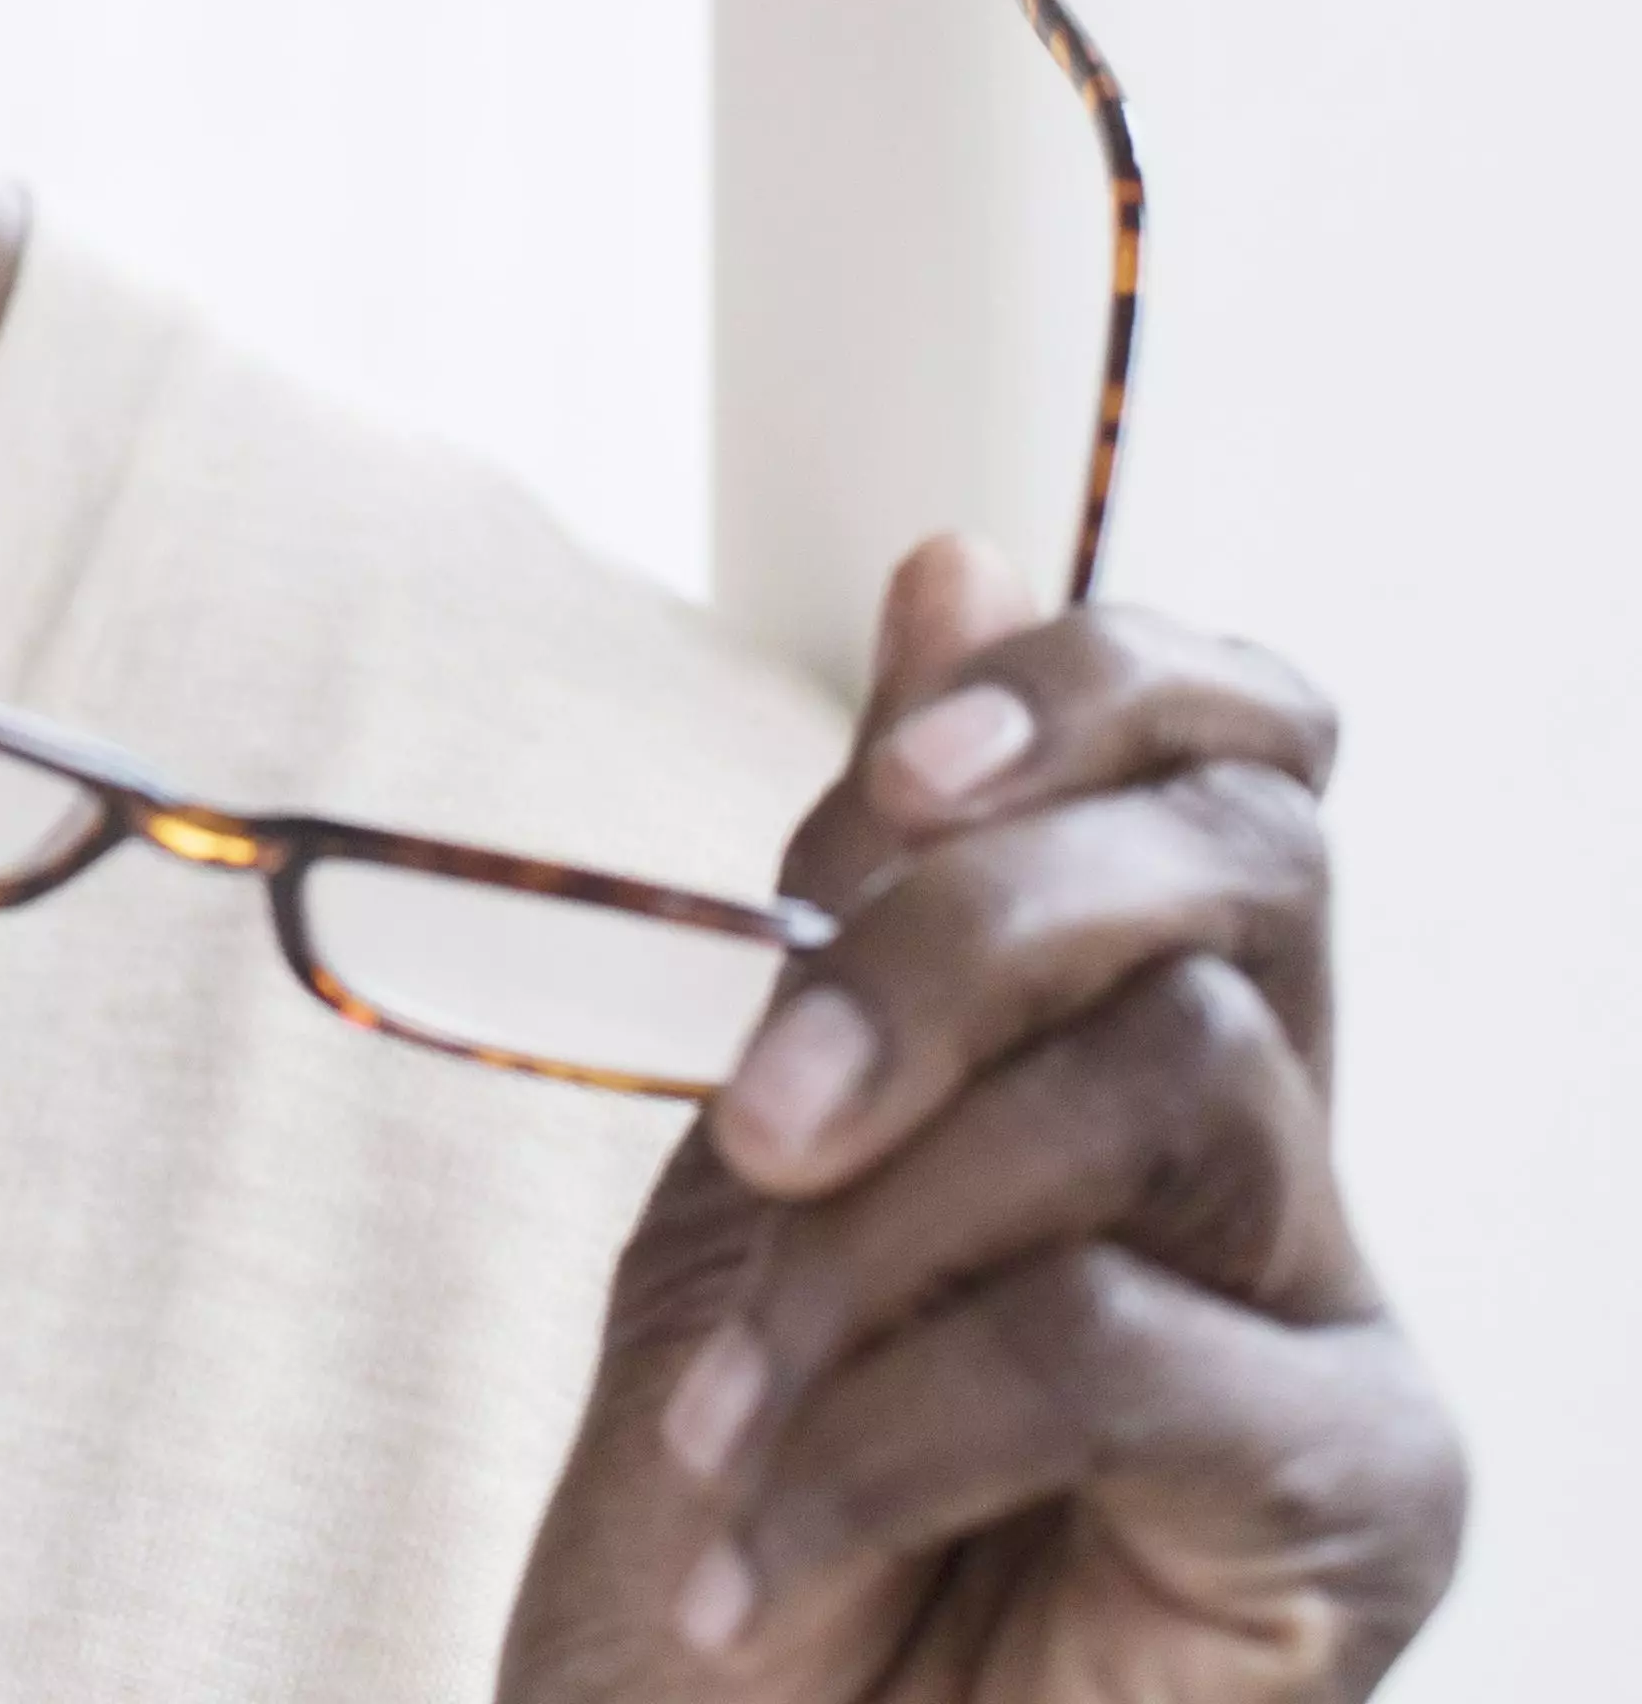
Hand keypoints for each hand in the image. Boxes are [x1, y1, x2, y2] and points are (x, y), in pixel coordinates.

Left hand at [503, 536, 1462, 1699]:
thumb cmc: (739, 1492)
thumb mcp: (755, 1154)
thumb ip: (862, 883)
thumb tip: (950, 555)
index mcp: (1140, 1033)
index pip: (1245, 743)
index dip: (1093, 695)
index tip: (893, 779)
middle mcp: (1284, 1158)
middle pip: (1241, 867)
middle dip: (962, 937)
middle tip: (757, 1125)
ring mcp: (1348, 1329)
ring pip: (1176, 1077)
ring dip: (881, 1237)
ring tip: (722, 1415)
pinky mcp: (1363, 1504)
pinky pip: (1124, 1342)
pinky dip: (888, 1420)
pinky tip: (764, 1529)